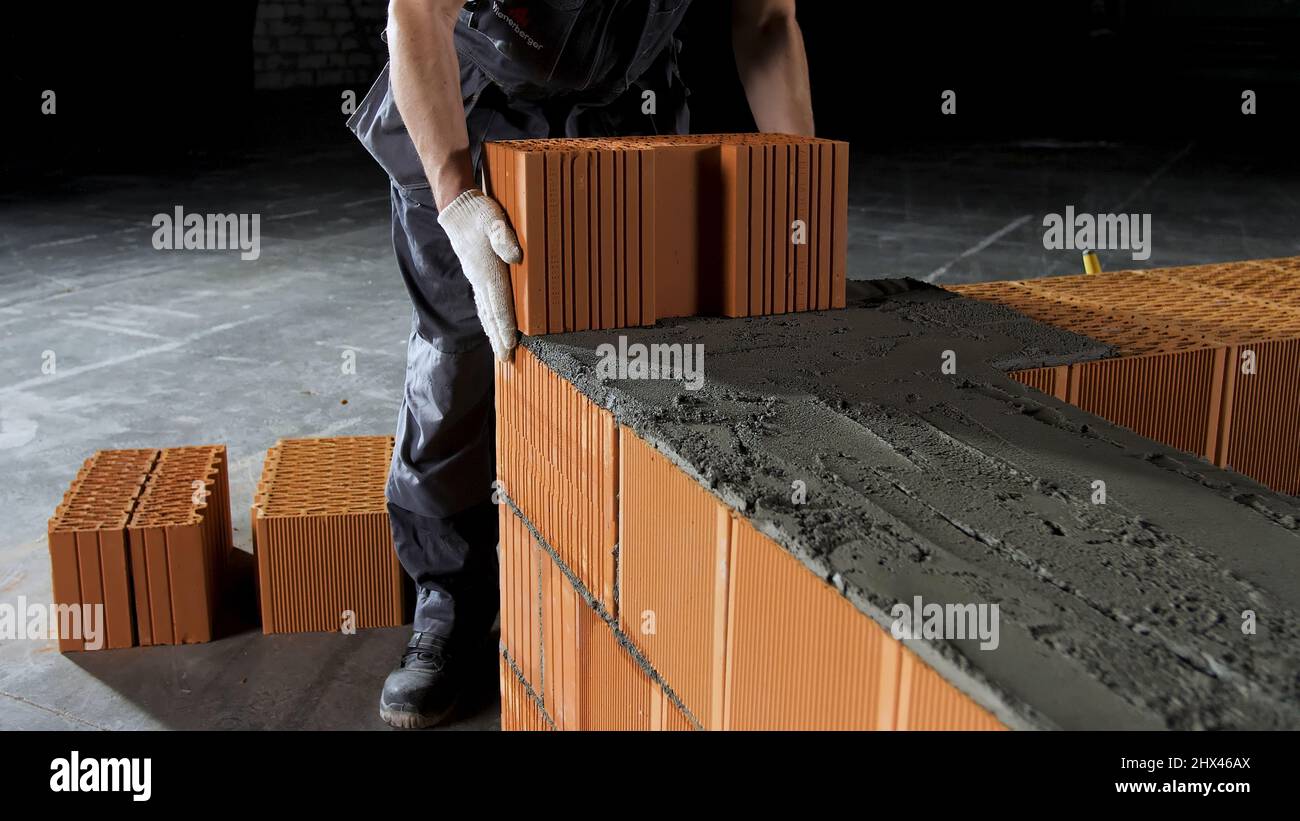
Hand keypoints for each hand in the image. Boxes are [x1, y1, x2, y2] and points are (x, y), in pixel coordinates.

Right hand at [437, 189, 522, 360]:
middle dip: (499, 338)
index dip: (506, 326)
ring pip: (486, 311)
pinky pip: (482, 303)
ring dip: (493, 332)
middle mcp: (480, 279)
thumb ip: (504, 237)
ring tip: (500, 351)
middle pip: (492, 315)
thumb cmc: (479, 213)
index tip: (511, 344)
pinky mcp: (475, 275)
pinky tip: (490, 326)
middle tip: (507, 359)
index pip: (500, 304)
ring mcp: (476, 279)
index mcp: (488, 271)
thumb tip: (515, 257)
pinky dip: (488, 318)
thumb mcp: (494, 219)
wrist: (458, 209)